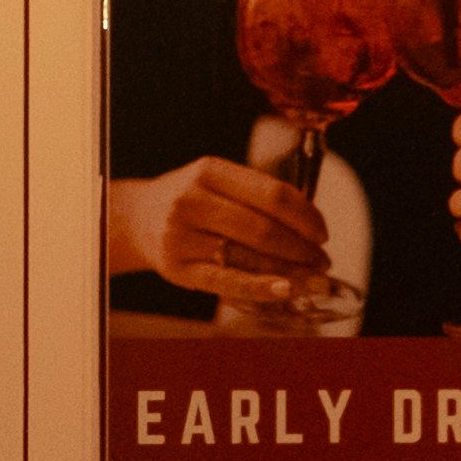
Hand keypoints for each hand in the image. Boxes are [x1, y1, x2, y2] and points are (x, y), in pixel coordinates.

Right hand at [112, 158, 324, 293]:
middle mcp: (192, 200)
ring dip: (290, 270)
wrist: (137, 219)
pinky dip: (260, 286)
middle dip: (302, 248)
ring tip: (313, 279)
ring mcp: (181, 236)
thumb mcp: (217, 182)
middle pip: (264, 228)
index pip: (273, 194)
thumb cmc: (192, 201)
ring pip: (248, 256)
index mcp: (210, 171)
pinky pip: (227, 280)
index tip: (323, 233)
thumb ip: (258, 196)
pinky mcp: (177, 268)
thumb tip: (312, 226)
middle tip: (322, 261)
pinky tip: (286, 289)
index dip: (306, 216)